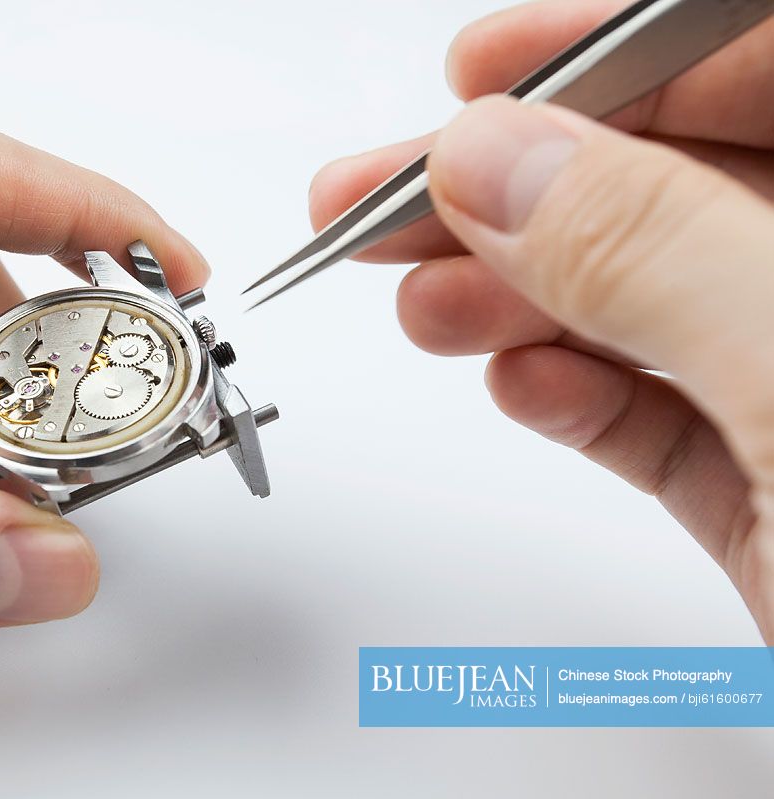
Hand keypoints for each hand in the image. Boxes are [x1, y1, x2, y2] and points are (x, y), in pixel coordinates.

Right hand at [309, 0, 773, 639]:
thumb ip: (658, 250)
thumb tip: (501, 162)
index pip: (771, 65)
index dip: (621, 54)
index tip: (482, 71)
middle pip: (690, 189)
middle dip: (525, 192)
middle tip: (387, 199)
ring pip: (663, 308)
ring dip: (527, 301)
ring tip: (427, 304)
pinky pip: (671, 420)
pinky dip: (584, 400)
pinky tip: (522, 384)